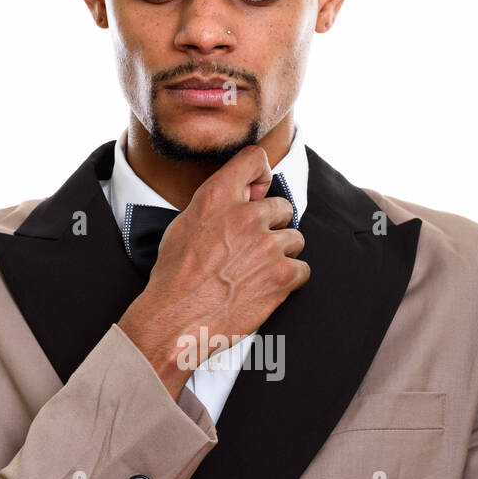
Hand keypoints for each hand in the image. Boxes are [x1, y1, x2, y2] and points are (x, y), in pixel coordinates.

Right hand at [117, 144, 309, 396]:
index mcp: (218, 197)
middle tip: (252, 248)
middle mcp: (246, 216)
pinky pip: (302, 269)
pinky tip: (265, 287)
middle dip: (272, 226)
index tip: (260, 189)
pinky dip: (289, 279)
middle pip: (282, 206)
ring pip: (295, 239)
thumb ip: (218, 204)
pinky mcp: (282, 275)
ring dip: (281, 254)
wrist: (177, 319)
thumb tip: (248, 193)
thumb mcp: (185, 225)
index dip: (261, 174)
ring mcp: (268, 245)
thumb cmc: (175, 278)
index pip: (254, 159)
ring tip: (256, 271)